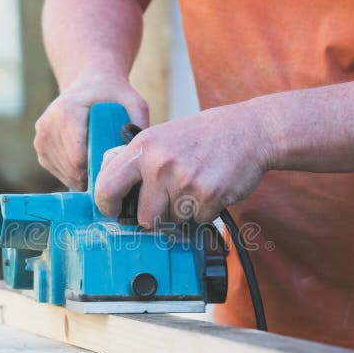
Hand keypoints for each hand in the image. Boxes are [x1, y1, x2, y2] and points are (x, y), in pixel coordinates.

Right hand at [34, 73, 148, 189]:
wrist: (88, 85)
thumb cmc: (112, 95)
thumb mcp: (132, 101)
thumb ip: (139, 122)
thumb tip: (136, 153)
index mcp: (66, 112)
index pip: (79, 158)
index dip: (99, 168)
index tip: (115, 166)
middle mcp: (47, 125)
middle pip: (72, 169)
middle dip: (94, 174)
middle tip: (112, 168)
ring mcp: (40, 138)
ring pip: (66, 174)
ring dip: (85, 176)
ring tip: (101, 162)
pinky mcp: (40, 148)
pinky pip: (59, 173)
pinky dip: (76, 174)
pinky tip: (88, 162)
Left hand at [94, 100, 272, 226]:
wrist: (250, 130)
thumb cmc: (203, 136)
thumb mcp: (160, 136)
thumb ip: (133, 157)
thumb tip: (102, 176)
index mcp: (142, 147)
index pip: (106, 187)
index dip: (108, 207)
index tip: (116, 211)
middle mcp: (159, 163)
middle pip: (144, 217)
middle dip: (157, 216)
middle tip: (171, 200)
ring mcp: (184, 179)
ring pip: (172, 221)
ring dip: (182, 213)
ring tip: (194, 186)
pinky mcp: (208, 195)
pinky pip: (197, 221)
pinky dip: (204, 211)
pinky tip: (211, 188)